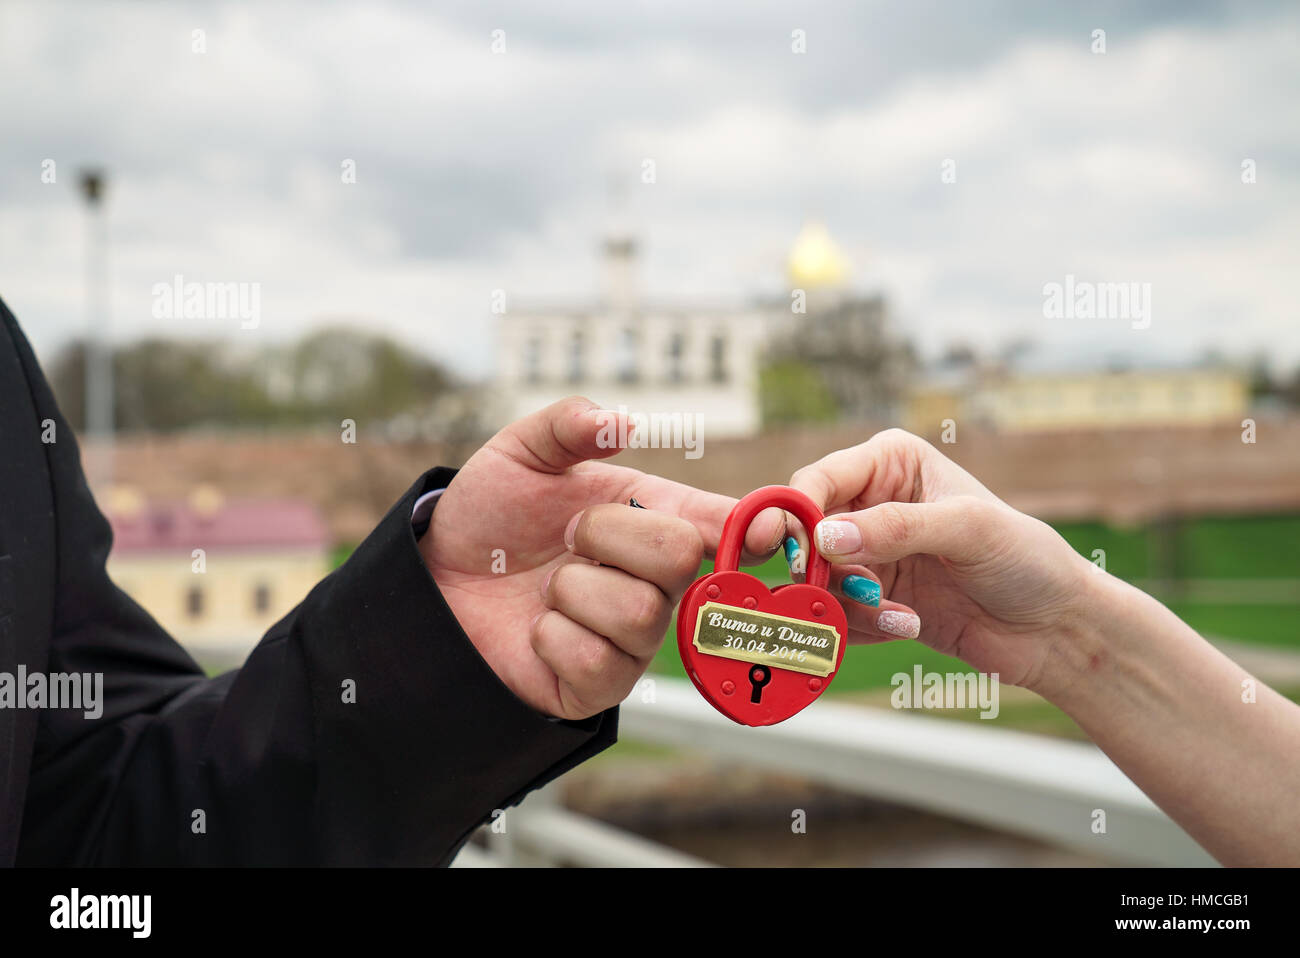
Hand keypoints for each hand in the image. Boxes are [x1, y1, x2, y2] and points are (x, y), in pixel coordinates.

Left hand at [422, 397, 784, 719]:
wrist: (436, 580)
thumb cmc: (491, 518)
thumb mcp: (520, 455)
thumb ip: (568, 425)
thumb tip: (623, 423)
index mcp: (651, 518)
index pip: (721, 522)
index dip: (753, 526)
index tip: (768, 531)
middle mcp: (654, 580)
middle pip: (680, 558)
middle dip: (611, 534)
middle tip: (569, 534)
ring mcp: (632, 636)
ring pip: (639, 613)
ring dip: (573, 589)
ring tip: (547, 585)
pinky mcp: (600, 685)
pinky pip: (598, 661)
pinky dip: (552, 636)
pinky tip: (537, 628)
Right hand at [788, 428, 1094, 688]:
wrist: (1053, 628)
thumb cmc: (1026, 559)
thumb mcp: (968, 529)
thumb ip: (896, 527)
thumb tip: (824, 537)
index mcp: (889, 463)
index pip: (818, 479)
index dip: (798, 512)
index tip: (801, 552)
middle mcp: (868, 503)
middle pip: (801, 531)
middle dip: (819, 568)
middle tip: (852, 591)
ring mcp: (866, 554)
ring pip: (813, 580)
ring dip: (847, 604)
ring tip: (901, 615)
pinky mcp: (869, 598)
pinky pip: (833, 614)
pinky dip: (859, 627)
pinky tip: (906, 626)